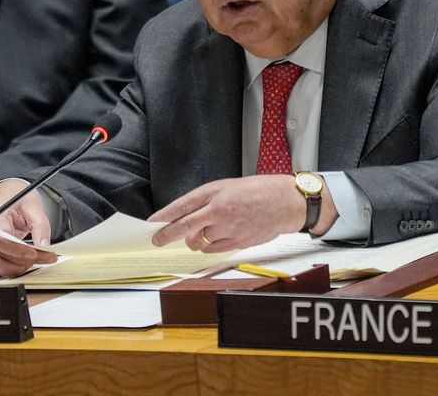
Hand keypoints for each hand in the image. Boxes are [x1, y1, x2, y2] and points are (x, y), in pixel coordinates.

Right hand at [0, 178, 57, 277]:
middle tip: (43, 258)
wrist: (5, 196)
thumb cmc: (15, 198)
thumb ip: (40, 226)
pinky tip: (16, 267)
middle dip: (21, 262)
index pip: (0, 240)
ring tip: (31, 263)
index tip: (36, 254)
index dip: (19, 251)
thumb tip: (44, 246)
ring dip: (12, 270)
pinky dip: (0, 273)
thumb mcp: (33, 206)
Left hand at [148, 174, 336, 252]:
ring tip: (201, 233)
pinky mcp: (237, 243)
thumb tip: (187, 214)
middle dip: (167, 235)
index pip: (182, 205)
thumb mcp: (228, 186)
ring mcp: (227, 228)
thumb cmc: (259, 191)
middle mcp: (218, 211)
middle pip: (184, 228)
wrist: (285, 202)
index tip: (151, 223)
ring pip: (197, 241)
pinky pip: (212, 250)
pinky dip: (208, 247)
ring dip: (193, 240)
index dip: (164, 216)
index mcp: (215, 192)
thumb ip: (207, 200)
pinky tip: (213, 239)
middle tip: (157, 240)